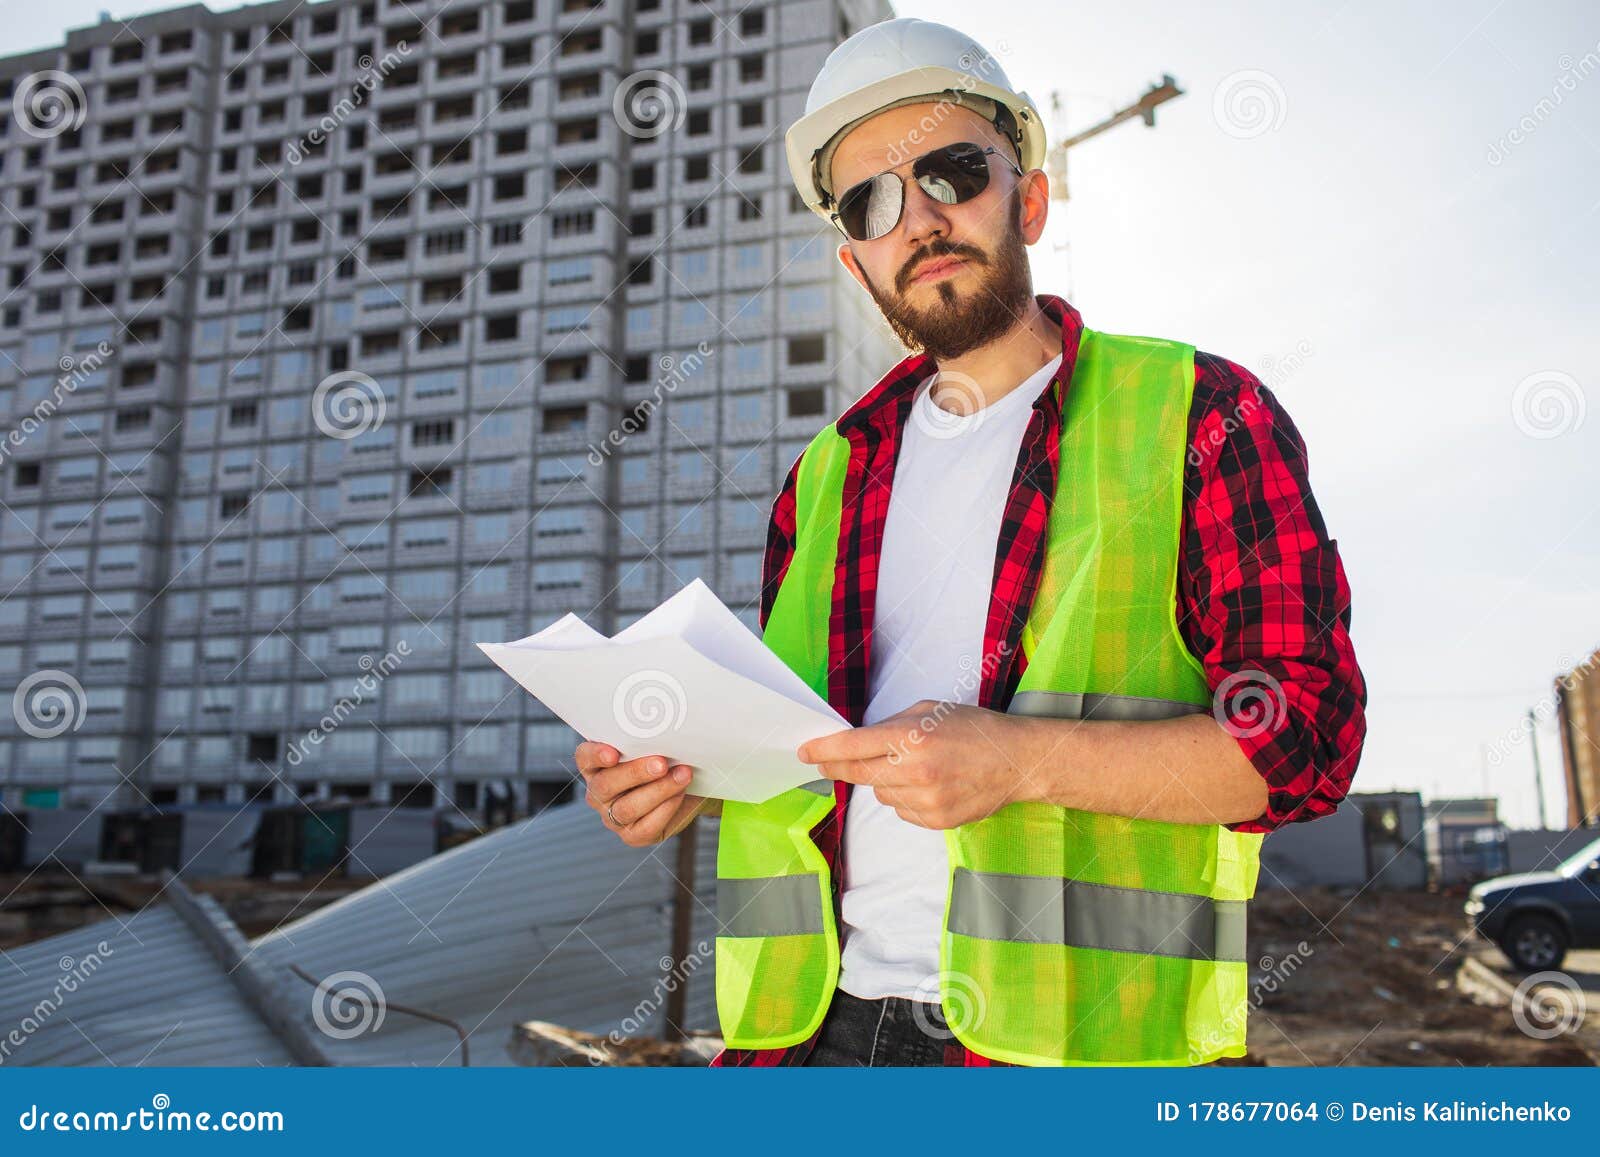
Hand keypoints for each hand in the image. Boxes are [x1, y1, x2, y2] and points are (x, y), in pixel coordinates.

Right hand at [576, 741, 707, 846]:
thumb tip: (666, 733)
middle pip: (606, 784)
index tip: (613, 753)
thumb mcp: (654, 747)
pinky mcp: (632, 835)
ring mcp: (612, 816)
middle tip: (662, 763)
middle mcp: (599, 792)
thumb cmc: (665, 760)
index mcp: (596, 765)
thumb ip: (650, 740)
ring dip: (658, 790)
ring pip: (627, 808)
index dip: (595, 755)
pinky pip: (646, 827)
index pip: (585, 758)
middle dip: (636, 773)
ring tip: (682, 775)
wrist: (685, 788)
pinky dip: (666, 808)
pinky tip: (680, 793)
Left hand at [796, 700, 1028, 829]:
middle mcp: (916, 772)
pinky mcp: (935, 821)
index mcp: (912, 738)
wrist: (1016, 762)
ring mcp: (926, 801)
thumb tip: (856, 741)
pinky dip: (903, 798)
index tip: (805, 752)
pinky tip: (928, 785)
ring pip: (879, 794)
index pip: (853, 747)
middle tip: (826, 763)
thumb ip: (890, 726)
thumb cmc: (973, 729)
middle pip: (859, 775)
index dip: (824, 751)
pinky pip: (900, 811)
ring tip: (914, 767)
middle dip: (839, 768)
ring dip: (883, 781)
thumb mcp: (928, 711)